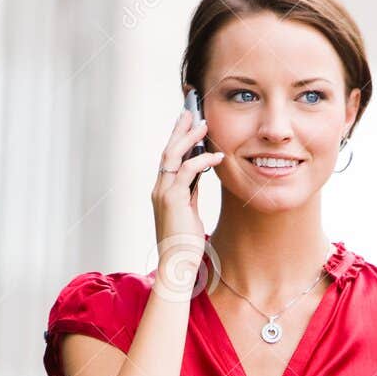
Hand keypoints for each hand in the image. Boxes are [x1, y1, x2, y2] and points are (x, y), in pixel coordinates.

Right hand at [151, 108, 223, 294]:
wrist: (177, 264)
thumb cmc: (185, 243)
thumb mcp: (188, 213)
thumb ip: (189, 193)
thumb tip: (198, 177)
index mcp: (162, 191)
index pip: (168, 159)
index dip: (176, 138)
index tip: (186, 123)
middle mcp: (159, 189)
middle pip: (167, 151)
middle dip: (179, 129)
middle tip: (190, 111)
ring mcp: (163, 193)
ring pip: (173, 155)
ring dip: (190, 138)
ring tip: (204, 125)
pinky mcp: (173, 199)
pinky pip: (187, 171)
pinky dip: (202, 160)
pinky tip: (217, 156)